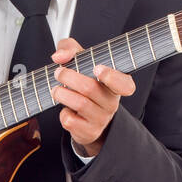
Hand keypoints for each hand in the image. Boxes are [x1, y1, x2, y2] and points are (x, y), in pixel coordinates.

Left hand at [50, 38, 135, 155]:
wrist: (86, 117)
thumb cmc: (85, 82)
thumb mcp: (81, 61)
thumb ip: (70, 49)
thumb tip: (59, 57)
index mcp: (117, 84)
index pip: (125, 84)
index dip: (112, 77)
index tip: (97, 69)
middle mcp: (112, 102)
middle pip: (90, 88)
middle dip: (69, 77)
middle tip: (58, 72)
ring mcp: (102, 119)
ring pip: (79, 104)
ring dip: (62, 94)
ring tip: (56, 90)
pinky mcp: (90, 132)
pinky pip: (71, 121)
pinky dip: (63, 113)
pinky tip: (66, 109)